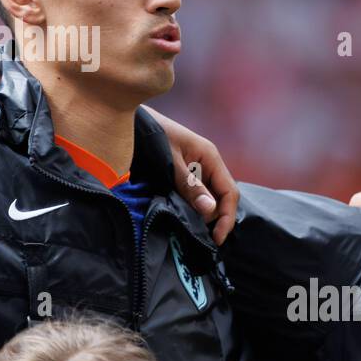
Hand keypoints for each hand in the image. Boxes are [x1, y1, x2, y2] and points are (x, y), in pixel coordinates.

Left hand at [143, 108, 237, 245]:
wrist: (130, 121)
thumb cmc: (151, 135)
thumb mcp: (170, 161)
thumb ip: (189, 185)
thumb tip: (210, 209)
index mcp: (210, 157)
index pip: (229, 192)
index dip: (226, 217)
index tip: (216, 239)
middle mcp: (208, 163)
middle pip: (221, 198)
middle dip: (215, 219)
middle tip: (198, 238)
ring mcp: (197, 168)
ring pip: (208, 198)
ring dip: (202, 215)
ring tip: (190, 232)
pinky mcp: (184, 173)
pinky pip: (195, 194)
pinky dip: (192, 207)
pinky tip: (182, 217)